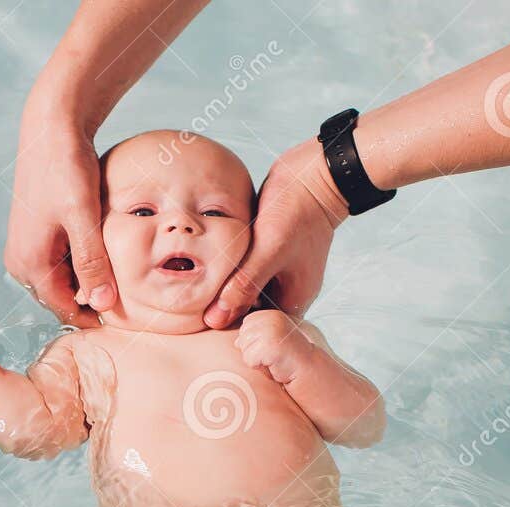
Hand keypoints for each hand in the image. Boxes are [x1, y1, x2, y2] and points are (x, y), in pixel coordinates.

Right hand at [3, 108, 116, 326]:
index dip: (95, 315)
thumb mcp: (83, 217)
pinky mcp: (35, 234)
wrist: (51, 127)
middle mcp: (21, 261)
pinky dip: (82, 260)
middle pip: (63, 297)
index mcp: (29, 263)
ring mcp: (26, 248)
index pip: (64, 309)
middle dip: (93, 297)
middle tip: (131, 293)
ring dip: (89, 277)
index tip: (128, 315)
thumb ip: (92, 263)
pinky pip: (60, 261)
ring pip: (63, 279)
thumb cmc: (65, 167)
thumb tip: (102, 304)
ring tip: (121, 268)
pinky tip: (105, 247)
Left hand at [205, 137, 347, 328]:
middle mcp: (288, 290)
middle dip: (225, 305)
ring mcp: (280, 273)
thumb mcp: (267, 251)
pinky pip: (246, 270)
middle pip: (249, 311)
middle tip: (194, 298)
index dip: (231, 326)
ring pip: (245, 289)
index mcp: (294, 300)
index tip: (204, 318)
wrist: (314, 174)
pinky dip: (232, 268)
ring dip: (226, 285)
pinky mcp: (270, 255)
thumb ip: (243, 286)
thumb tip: (215, 321)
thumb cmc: (296, 211)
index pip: (257, 328)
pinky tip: (214, 260)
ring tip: (199, 278)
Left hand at [234, 309, 315, 384]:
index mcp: (271, 314)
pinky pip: (249, 359)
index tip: (270, 347)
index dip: (254, 341)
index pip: (245, 326)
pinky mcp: (270, 344)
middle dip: (252, 349)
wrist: (307, 369)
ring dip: (255, 359)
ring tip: (272, 359)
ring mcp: (271, 330)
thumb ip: (255, 335)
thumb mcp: (270, 341)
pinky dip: (258, 366)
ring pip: (243, 348)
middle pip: (241, 336)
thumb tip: (236, 342)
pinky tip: (273, 364)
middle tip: (271, 354)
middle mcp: (271, 317)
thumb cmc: (287, 357)